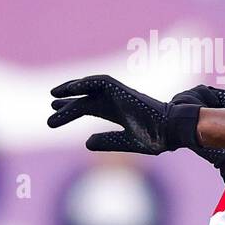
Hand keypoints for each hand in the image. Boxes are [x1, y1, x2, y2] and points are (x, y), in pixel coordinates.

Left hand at [48, 74, 200, 153]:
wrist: (173, 130)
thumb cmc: (158, 138)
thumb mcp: (128, 142)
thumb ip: (108, 141)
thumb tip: (86, 142)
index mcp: (119, 113)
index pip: (90, 108)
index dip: (72, 111)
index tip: (54, 117)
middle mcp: (117, 102)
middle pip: (87, 98)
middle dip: (68, 101)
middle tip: (51, 105)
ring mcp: (121, 95)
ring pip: (91, 88)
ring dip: (72, 88)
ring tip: (54, 95)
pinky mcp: (125, 91)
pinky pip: (102, 81)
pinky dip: (87, 82)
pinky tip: (73, 88)